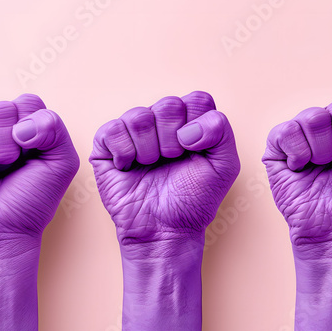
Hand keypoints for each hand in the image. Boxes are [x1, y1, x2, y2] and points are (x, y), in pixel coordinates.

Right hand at [0, 94, 79, 255]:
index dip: (29, 129)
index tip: (29, 154)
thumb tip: (21, 125)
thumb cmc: (31, 202)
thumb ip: (54, 129)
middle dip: (6, 147)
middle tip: (5, 170)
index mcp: (18, 127)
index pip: (25, 103)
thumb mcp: (61, 164)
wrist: (2, 236)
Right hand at [90, 92, 239, 246]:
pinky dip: (125, 153)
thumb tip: (188, 126)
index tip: (195, 150)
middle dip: (173, 139)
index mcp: (190, 122)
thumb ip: (221, 131)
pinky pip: (113, 130)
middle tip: (172, 161)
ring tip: (151, 166)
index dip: (198, 125)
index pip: (197, 100)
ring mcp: (133, 132)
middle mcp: (161, 122)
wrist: (165, 230)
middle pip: (169, 105)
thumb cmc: (194, 200)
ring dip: (150, 149)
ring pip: (139, 116)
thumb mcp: (224, 166)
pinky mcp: (106, 144)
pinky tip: (129, 168)